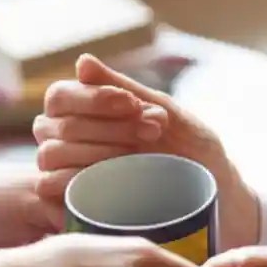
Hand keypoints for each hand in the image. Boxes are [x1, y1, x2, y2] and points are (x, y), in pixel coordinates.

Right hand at [33, 54, 260, 248]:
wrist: (215, 194)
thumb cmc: (189, 148)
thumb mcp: (165, 113)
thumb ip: (126, 89)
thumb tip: (82, 61)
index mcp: (82, 111)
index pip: (60, 96)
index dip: (93, 98)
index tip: (134, 104)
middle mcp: (64, 140)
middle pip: (60, 125)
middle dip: (111, 126)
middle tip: (154, 130)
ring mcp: (64, 172)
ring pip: (53, 154)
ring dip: (100, 152)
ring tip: (143, 155)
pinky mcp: (69, 205)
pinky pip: (51, 187)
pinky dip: (82, 180)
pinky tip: (118, 180)